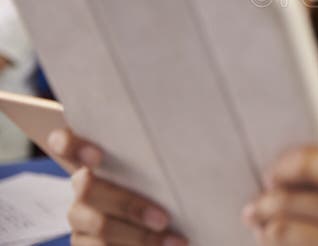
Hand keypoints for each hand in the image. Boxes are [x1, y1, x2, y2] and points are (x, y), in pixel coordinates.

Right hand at [48, 128, 186, 245]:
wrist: (164, 219)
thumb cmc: (164, 184)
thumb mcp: (160, 170)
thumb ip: (157, 161)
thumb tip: (192, 153)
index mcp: (94, 158)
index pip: (64, 142)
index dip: (71, 145)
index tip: (98, 156)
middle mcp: (82, 187)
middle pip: (89, 190)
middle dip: (129, 205)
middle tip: (164, 218)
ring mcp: (80, 218)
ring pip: (100, 226)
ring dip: (140, 236)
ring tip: (175, 241)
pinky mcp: (83, 245)